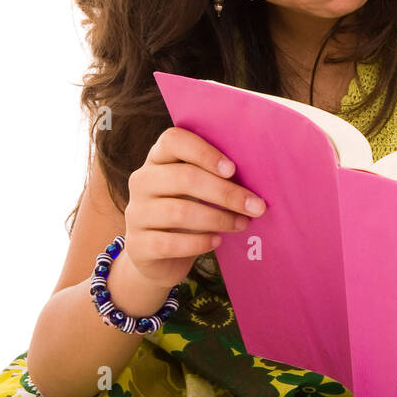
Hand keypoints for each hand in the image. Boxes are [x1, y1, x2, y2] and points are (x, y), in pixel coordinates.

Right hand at [122, 127, 265, 288]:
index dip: (204, 152)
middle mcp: (142, 181)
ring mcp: (135, 213)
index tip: (233, 170)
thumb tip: (260, 177)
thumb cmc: (189, 212)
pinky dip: (199, 242)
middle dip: (226, 193)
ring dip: (219, 218)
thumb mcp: (199, 189)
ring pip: (179, 211)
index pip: (173, 140)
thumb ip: (217, 177)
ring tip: (243, 224)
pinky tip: (217, 241)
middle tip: (256, 206)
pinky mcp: (137, 245)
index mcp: (158, 158)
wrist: (159, 257)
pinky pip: (170, 242)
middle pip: (184, 178)